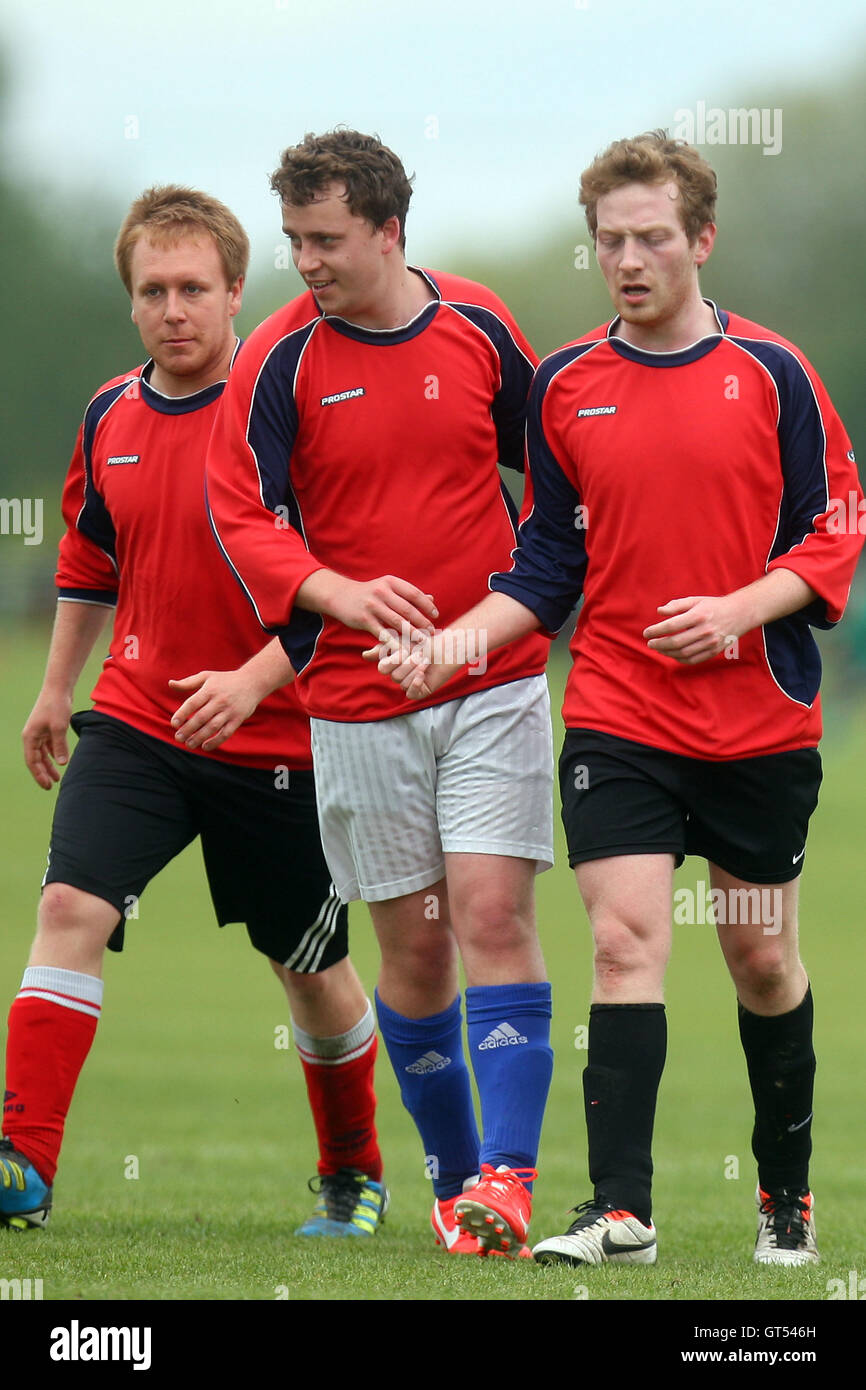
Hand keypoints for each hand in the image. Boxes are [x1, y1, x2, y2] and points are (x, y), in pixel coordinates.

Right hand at [22, 690, 72, 787]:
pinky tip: (60, 761)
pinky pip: (48, 746)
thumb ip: (60, 746)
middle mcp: (32, 736)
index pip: (32, 761)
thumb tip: (62, 764)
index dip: (39, 775)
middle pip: (36, 760)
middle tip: (52, 786)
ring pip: (42, 754)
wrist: (58, 688)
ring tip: (57, 778)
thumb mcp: (59, 727)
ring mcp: (39, 732)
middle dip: (43, 773)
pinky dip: (53, 754)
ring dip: (49, 765)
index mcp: (30, 737)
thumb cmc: (56, 706)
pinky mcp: (47, 728)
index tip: (47, 786)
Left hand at [169, 669, 261, 750]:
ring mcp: (230, 711)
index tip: (174, 723)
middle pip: (201, 717)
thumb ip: (188, 682)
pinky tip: (205, 746)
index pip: (193, 703)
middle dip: (188, 729)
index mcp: (210, 690)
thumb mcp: (207, 676)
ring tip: (189, 745)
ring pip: (213, 727)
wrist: (253, 682)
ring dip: (199, 737)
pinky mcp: (238, 719)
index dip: (182, 713)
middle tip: (178, 738)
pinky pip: (226, 733)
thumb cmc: (225, 680)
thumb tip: (170, 683)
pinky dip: (216, 741)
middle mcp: (219, 700)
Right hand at [313, 573, 437, 638]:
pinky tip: (403, 649)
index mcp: (390, 582)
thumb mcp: (387, 588)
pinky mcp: (364, 620)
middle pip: (407, 609)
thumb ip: (407, 594)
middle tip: (431, 631)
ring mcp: (372, 606)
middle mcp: (381, 592)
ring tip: (422, 641)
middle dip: (422, 622)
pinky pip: (383, 633)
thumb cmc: (370, 594)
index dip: (426, 605)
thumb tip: (431, 599)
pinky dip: (394, 642)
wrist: (341, 597)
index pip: (414, 594)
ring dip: (412, 633)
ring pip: (397, 622)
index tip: (435, 615)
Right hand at [362, 629, 456, 699]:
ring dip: (415, 670)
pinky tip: (423, 673)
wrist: (445, 647)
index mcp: (392, 665)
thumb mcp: (400, 642)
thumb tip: (364, 656)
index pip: (383, 668)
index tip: (406, 648)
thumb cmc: (424, 642)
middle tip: (419, 654)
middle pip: (393, 676)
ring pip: (403, 683)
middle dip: (407, 663)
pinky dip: (416, 683)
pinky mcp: (420, 691)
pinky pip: (411, 693)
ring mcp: (409, 684)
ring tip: (425, 661)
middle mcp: (398, 676)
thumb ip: (382, 649)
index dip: (394, 659)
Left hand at [643, 596, 743, 664]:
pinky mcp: (714, 651)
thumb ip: (676, 605)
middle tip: (650, 643)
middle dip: (659, 644)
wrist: (739, 613)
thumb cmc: (713, 606)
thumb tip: (659, 611)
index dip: (656, 631)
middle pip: (676, 642)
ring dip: (667, 653)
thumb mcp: (695, 600)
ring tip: (659, 649)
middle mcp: (705, 630)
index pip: (671, 626)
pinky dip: (680, 659)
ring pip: (683, 653)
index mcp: (699, 615)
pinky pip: (693, 660)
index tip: (646, 633)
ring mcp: (711, 642)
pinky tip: (672, 654)